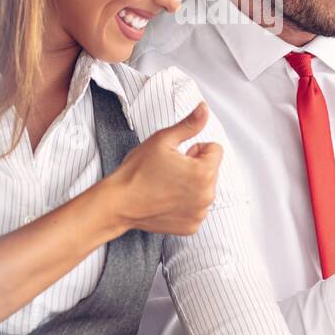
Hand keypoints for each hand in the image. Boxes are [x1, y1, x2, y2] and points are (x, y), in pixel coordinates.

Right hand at [101, 102, 222, 236]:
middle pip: (212, 170)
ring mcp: (199, 213)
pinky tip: (167, 200)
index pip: (215, 150)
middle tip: (170, 171)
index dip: (195, 149)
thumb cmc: (138, 171)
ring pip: (205, 189)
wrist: (119, 203)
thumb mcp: (163, 140)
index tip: (177, 156)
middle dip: (195, 167)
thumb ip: (189, 124)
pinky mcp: (191, 227)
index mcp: (204, 172)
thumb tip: (204, 108)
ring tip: (167, 185)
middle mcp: (207, 196)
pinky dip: (185, 203)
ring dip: (192, 185)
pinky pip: (197, 207)